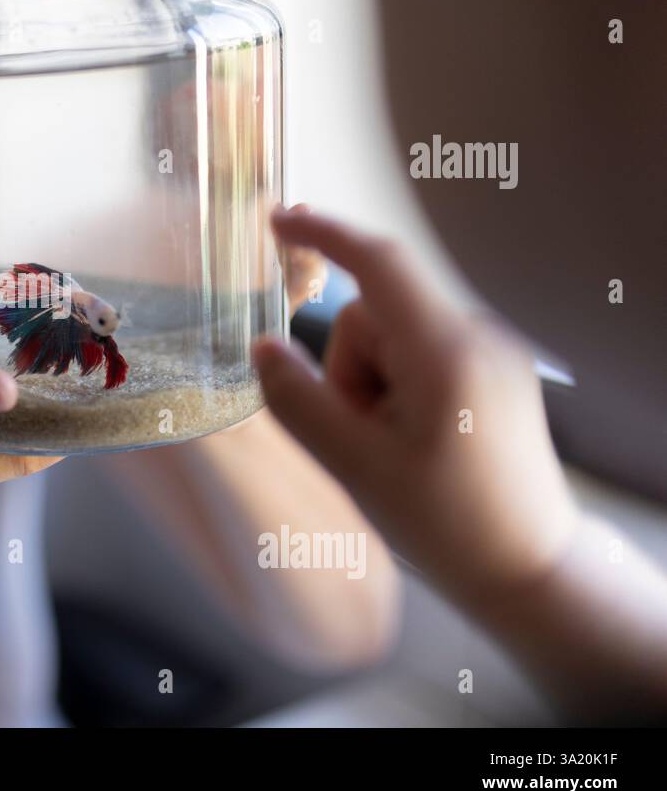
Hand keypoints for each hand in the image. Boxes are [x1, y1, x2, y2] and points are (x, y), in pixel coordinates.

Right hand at [251, 207, 578, 603]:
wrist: (530, 570)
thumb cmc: (445, 524)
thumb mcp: (354, 466)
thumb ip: (297, 400)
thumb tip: (261, 348)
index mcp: (445, 352)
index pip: (378, 264)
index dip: (324, 233)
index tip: (278, 220)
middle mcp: (478, 336)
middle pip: (374, 314)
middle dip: (348, 367)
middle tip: (362, 437)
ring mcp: (493, 353)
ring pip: (394, 338)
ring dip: (373, 384)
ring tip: (394, 447)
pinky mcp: (497, 372)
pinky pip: (422, 354)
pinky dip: (399, 388)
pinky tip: (416, 441)